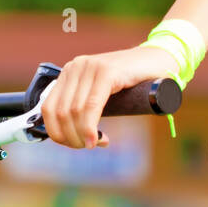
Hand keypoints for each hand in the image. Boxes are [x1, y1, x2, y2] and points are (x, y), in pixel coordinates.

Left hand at [39, 46, 181, 148]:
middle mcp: (76, 67)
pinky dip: (90, 127)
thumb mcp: (101, 93)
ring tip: (96, 143)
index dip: (57, 134)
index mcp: (69, 73)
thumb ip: (85, 106)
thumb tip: (70, 135)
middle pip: (60, 113)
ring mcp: (91, 67)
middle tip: (89, 146)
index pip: (48, 109)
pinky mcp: (107, 71)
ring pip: (74, 112)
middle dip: (71, 138)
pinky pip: (91, 105)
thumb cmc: (132, 83)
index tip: (76, 144)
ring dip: (81, 136)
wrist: (159, 60)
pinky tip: (98, 139)